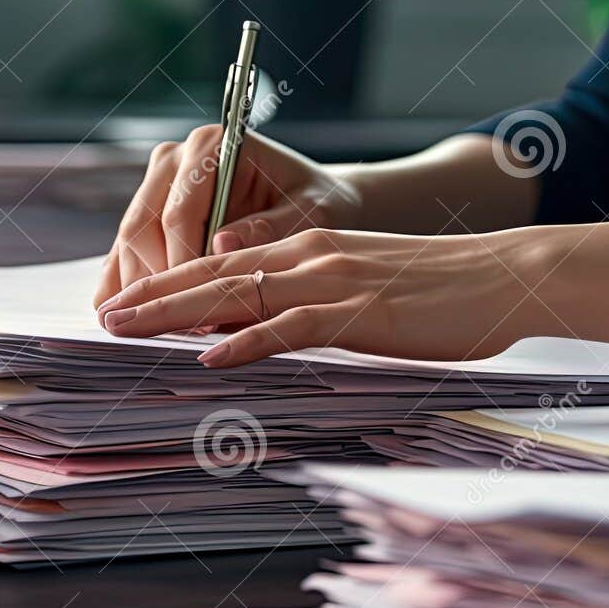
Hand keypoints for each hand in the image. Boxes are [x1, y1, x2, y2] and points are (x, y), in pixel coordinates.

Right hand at [94, 126, 361, 305]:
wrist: (313, 199)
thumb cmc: (315, 201)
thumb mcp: (309, 213)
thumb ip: (269, 226)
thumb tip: (222, 243)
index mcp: (212, 145)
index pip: (180, 212)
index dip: (183, 264)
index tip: (198, 308)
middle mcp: (176, 160)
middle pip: (143, 228)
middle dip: (158, 284)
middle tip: (176, 330)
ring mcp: (157, 186)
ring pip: (129, 245)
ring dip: (142, 292)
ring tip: (160, 333)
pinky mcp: (150, 215)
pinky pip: (127, 254)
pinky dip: (129, 288)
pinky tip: (137, 323)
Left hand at [95, 228, 557, 366]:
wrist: (505, 275)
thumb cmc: (443, 289)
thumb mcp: (366, 281)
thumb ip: (313, 294)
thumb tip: (259, 317)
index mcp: (311, 248)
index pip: (224, 263)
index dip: (171, 282)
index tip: (129, 300)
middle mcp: (311, 256)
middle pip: (213, 274)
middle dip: (153, 295)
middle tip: (103, 315)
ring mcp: (332, 281)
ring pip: (236, 295)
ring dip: (175, 314)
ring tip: (126, 329)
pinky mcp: (359, 312)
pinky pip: (291, 327)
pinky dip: (246, 344)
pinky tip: (209, 359)